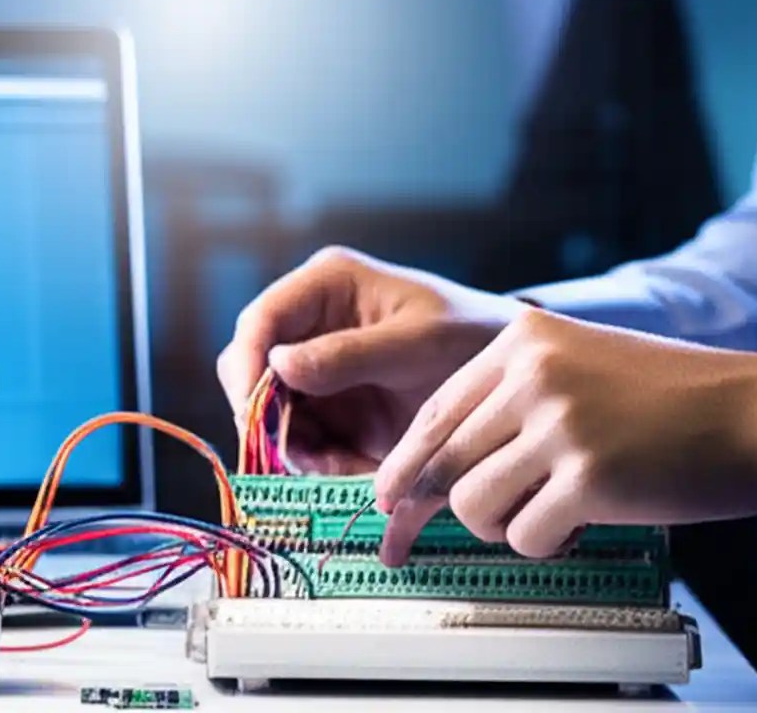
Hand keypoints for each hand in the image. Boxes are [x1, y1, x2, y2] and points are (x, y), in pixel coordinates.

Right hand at [216, 246, 526, 473]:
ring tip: (349, 468)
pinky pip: (300, 442)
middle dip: (270, 417)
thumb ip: (349, 354)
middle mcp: (310, 323)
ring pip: (270, 414)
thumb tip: (278, 364)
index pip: (260, 321)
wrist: (510, 379)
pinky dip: (321, 463)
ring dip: (298, 449)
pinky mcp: (328, 408)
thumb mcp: (417, 344)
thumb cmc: (473, 339)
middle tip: (302, 455)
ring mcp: (315, 368)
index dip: (246, 366)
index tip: (254, 413)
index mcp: (327, 285)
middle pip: (251, 370)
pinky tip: (359, 471)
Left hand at [373, 307, 756, 565]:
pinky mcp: (588, 478)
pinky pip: (524, 534)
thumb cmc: (670, 395)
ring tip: (538, 512)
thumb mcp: (577, 361)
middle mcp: (533, 375)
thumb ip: (510, 394)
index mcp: (523, 339)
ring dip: (497, 524)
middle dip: (422, 504)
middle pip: (440, 459)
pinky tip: (579, 523)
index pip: (435, 409)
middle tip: (406, 531)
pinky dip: (544, 541)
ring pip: (471, 503)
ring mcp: (559, 425)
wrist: (754, 411)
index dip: (405, 460)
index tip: (387, 491)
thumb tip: (439, 457)